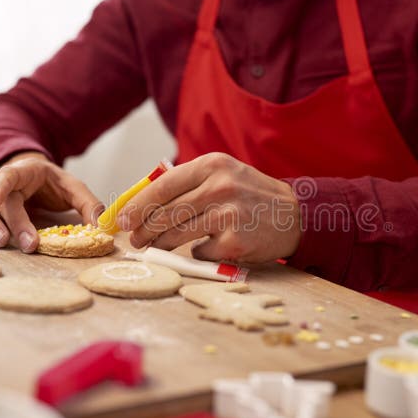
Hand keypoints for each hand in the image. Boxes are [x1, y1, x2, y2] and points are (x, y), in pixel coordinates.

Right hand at [0, 152, 104, 252]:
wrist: (35, 179)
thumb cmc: (53, 185)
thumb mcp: (73, 188)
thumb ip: (88, 205)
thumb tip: (100, 226)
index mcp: (25, 171)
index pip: (9, 174)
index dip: (1, 184)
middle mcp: (3, 182)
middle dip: (7, 221)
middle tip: (19, 242)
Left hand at [118, 152, 300, 262]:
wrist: (294, 215)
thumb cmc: (250, 196)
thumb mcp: (223, 175)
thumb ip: (189, 183)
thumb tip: (142, 202)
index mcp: (213, 165)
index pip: (163, 186)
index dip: (138, 204)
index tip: (123, 218)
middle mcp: (220, 186)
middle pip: (166, 212)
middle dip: (144, 229)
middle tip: (135, 238)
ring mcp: (228, 214)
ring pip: (177, 234)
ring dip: (161, 243)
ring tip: (155, 246)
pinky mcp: (235, 242)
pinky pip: (200, 251)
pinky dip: (197, 252)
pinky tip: (205, 247)